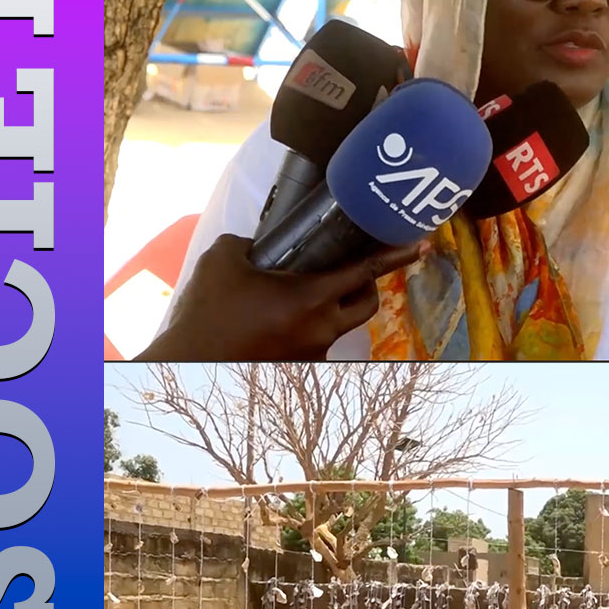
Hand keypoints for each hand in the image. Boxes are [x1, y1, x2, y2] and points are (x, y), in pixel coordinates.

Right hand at [136, 234, 424, 360]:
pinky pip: (319, 341)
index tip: (420, 246)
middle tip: (353, 269)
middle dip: (368, 285)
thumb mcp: (225, 258)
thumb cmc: (206, 309)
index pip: (364, 273)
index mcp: (309, 298)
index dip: (395, 257)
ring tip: (308, 293)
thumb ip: (254, 243)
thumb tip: (267, 241)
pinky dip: (310, 325)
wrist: (188, 361)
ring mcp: (313, 352)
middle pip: (367, 304)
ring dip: (337, 307)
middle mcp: (320, 328)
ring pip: (342, 325)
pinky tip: (282, 318)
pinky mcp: (301, 367)